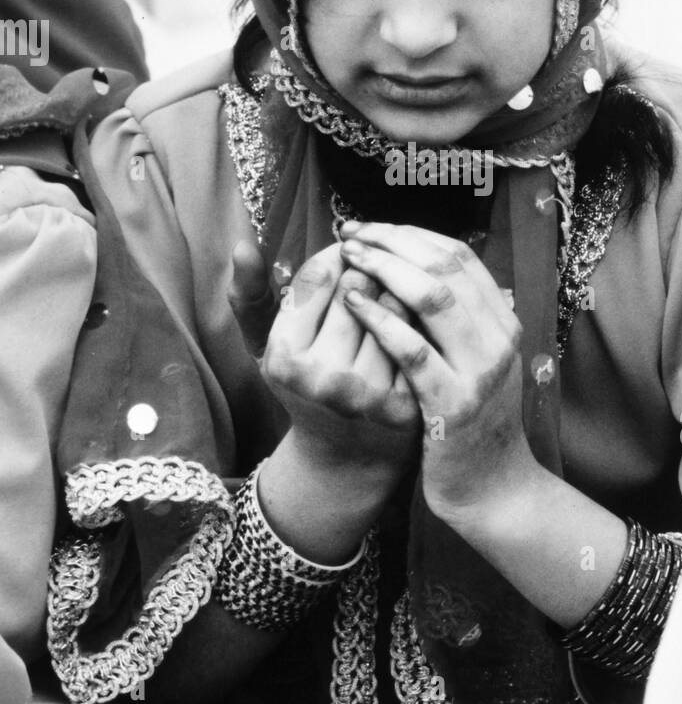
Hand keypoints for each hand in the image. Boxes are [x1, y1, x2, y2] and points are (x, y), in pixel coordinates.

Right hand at [228, 237, 420, 474]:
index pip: (318, 275)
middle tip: (370, 278)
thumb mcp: (267, 346)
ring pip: (392, 306)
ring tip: (389, 300)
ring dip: (394, 292)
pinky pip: (418, 336)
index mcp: (284, 357)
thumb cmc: (304, 387)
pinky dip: (416, 321)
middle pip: (356, 287)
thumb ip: (250, 295)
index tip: (344, 258)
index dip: (336, 257)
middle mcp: (324, 376)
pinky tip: (411, 326)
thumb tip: (242, 246)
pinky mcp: (405, 403)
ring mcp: (367, 392)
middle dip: (365, 272)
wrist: (344, 457)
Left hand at [337, 222, 539, 531]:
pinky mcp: (453, 404)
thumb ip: (459, 318)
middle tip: (353, 233)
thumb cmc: (473, 420)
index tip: (371, 226)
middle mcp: (498, 339)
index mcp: (503, 321)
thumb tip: (420, 265)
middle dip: (393, 241)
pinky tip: (354, 304)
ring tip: (350, 257)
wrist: (493, 488)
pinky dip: (382, 319)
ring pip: (433, 298)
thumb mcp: (478, 361)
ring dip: (385, 269)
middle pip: (445, 265)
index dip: (411, 233)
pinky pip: (414, 350)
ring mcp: (479, 371)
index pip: (459, 255)